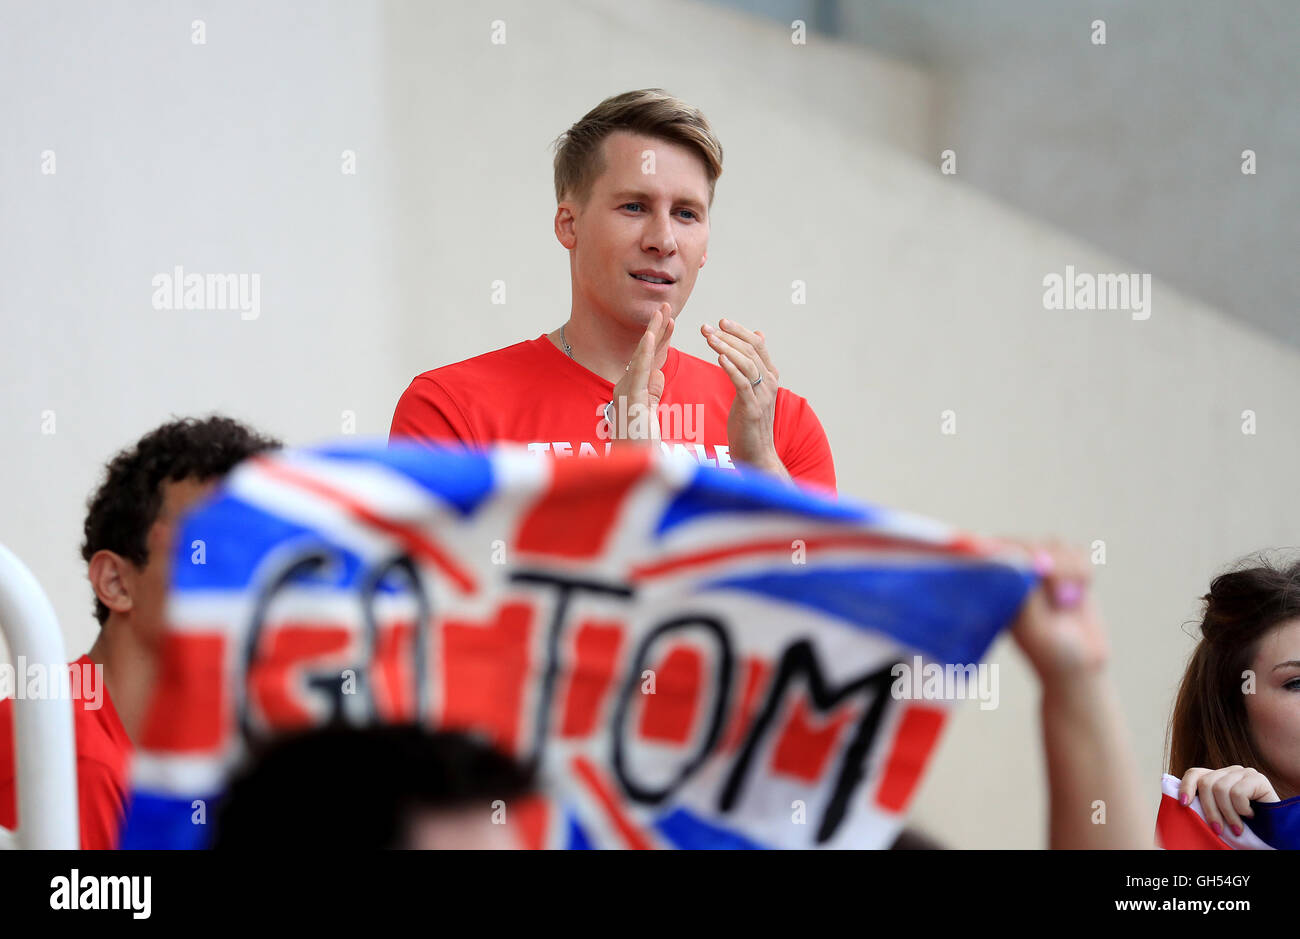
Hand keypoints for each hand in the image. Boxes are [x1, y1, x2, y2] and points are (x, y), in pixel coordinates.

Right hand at [609, 303, 673, 446]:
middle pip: (646, 352)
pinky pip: (638, 368)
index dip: (661, 340)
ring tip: (662, 311)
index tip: (671, 322)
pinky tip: (652, 333)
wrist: (633, 466)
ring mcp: (626, 390)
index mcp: (633, 391)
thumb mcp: (650, 414)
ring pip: (641, 355)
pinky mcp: (630, 397)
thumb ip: (652, 393)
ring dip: (653, 331)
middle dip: (658, 328)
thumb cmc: (640, 447)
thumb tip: (657, 374)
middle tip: (667, 306)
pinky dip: (645, 349)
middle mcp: (626, 387)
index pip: (650, 360)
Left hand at [702, 318, 783, 475]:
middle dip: (728, 336)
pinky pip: (742, 383)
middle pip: (751, 349)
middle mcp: (770, 382)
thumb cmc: (750, 424)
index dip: (739, 331)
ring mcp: (763, 395)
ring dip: (726, 347)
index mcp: (770, 376)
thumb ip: (754, 364)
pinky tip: (718, 358)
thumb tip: (758, 334)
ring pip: (746, 363)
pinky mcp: (752, 409)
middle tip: (707, 327)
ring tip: (709, 337)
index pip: (757, 344)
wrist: (757, 455)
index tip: (721, 321)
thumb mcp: (754, 390)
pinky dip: (731, 368)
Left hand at [1005, 540, 1108, 680]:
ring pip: (1055, 543)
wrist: (1081, 666)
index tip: (1037, 569)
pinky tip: (1082, 590)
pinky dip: (1083, 568)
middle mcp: (1016, 575)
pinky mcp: (1067, 571)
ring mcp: (1041, 570)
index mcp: (998, 587)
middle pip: (1029, 542)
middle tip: (1061, 596)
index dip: (1017, 551)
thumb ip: (1029, 597)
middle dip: (1051, 563)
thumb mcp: (1035, 630)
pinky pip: (1077, 551)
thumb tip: (1028, 563)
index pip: (998, 550)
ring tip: (1069, 599)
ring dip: (1069, 567)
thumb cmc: (1051, 654)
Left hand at [1178, 766, 1278, 837]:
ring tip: (1236, 828)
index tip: (1184, 805)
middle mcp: (1228, 771)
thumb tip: (1180, 804)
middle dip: (1210, 810)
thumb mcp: (1220, 813)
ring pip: (1221, 789)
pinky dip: (1241, 809)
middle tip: (1217, 830)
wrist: (1273, 829)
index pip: (1195, 773)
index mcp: (1216, 777)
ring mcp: (1243, 772)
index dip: (1186, 787)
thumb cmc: (1244, 824)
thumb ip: (1204, 804)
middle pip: (1206, 783)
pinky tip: (1250, 815)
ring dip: (1228, 814)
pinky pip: (1238, 792)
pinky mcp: (1257, 778)